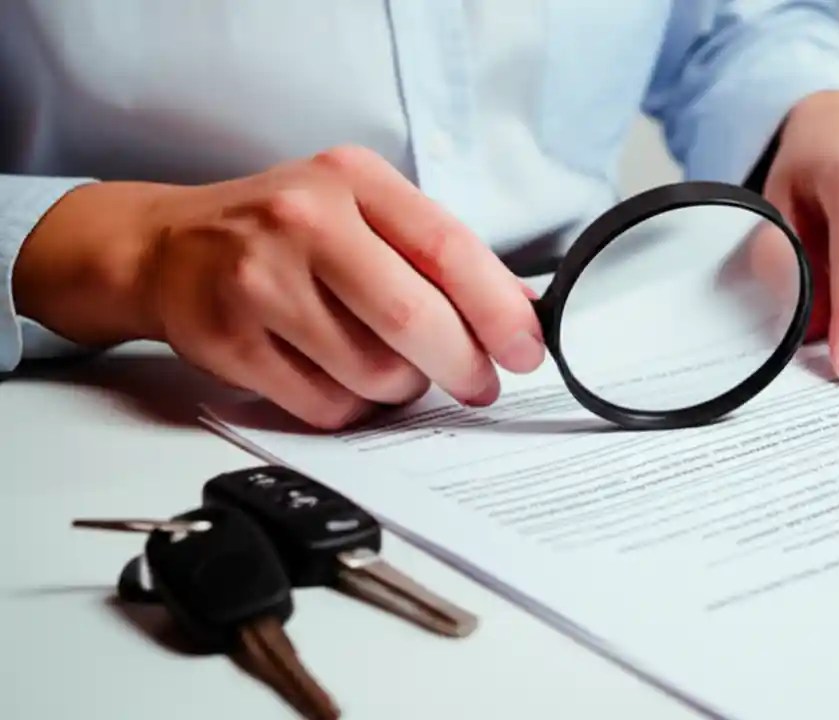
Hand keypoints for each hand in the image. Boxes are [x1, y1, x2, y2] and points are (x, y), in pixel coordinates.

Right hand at [14, 145, 544, 427]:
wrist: (168, 248)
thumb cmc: (284, 231)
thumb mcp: (362, 210)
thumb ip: (438, 255)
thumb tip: (520, 313)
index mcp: (352, 180)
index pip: (448, 248)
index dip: (499, 310)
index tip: (526, 349)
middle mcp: (303, 221)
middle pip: (412, 319)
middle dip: (463, 365)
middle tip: (478, 383)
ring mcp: (260, 283)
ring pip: (374, 373)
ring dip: (403, 387)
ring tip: (391, 365)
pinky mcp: (230, 343)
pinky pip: (327, 405)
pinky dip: (354, 407)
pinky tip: (342, 378)